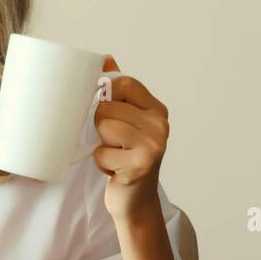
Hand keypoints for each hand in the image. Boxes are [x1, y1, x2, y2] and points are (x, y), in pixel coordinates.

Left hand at [92, 54, 170, 221]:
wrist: (135, 200)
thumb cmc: (125, 157)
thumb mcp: (125, 121)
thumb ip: (117, 91)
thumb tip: (106, 58)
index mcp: (156, 110)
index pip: (123, 83)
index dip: (104, 94)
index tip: (105, 110)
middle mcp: (160, 125)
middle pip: (107, 106)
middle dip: (100, 125)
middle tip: (114, 142)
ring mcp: (153, 145)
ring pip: (104, 127)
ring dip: (101, 144)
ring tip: (115, 154)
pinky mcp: (139, 165)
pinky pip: (101, 153)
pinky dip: (101, 163)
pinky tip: (115, 169)